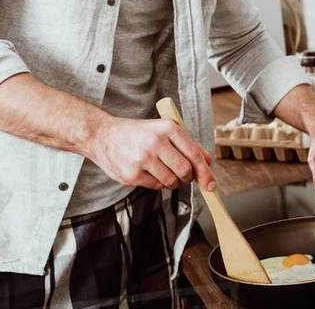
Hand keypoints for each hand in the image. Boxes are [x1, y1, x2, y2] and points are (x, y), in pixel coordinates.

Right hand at [87, 115, 217, 191]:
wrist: (103, 135)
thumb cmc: (138, 133)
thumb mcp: (163, 130)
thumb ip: (187, 144)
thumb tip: (207, 161)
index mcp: (167, 128)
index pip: (194, 154)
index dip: (205, 172)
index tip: (211, 184)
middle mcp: (156, 142)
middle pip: (185, 171)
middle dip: (188, 178)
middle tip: (184, 176)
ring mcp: (143, 159)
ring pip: (171, 181)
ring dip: (172, 181)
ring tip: (162, 170)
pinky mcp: (132, 174)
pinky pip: (156, 186)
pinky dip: (157, 183)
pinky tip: (148, 171)